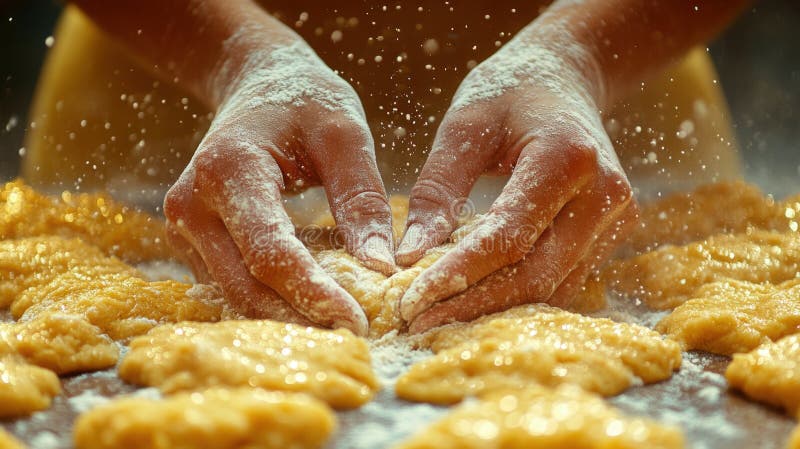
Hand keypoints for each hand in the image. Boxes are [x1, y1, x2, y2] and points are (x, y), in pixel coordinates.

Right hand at [164, 32, 394, 335]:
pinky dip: (270, 298)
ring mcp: (184, 225)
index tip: (358, 321)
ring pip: (234, 292)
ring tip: (338, 324)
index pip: (270, 252)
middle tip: (357, 334)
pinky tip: (310, 302)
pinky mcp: (192, 238)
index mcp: (228, 170)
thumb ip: (360, 198)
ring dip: (286, 315)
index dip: (313, 293)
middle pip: (245, 285)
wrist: (257, 83)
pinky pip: (230, 282)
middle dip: (301, 317)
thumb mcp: (344, 135)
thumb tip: (381, 267)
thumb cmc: (305, 101)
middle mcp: (192, 203)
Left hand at [396, 23, 637, 332]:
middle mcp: (605, 192)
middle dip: (472, 304)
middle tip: (418, 323)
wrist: (565, 76)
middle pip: (536, 274)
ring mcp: (617, 216)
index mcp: (567, 157)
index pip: (508, 237)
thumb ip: (438, 191)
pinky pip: (564, 279)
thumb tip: (407, 258)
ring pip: (553, 287)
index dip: (457, 275)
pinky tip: (477, 300)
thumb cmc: (509, 93)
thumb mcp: (463, 127)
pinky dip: (518, 295)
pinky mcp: (613, 230)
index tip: (411, 301)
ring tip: (439, 317)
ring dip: (494, 309)